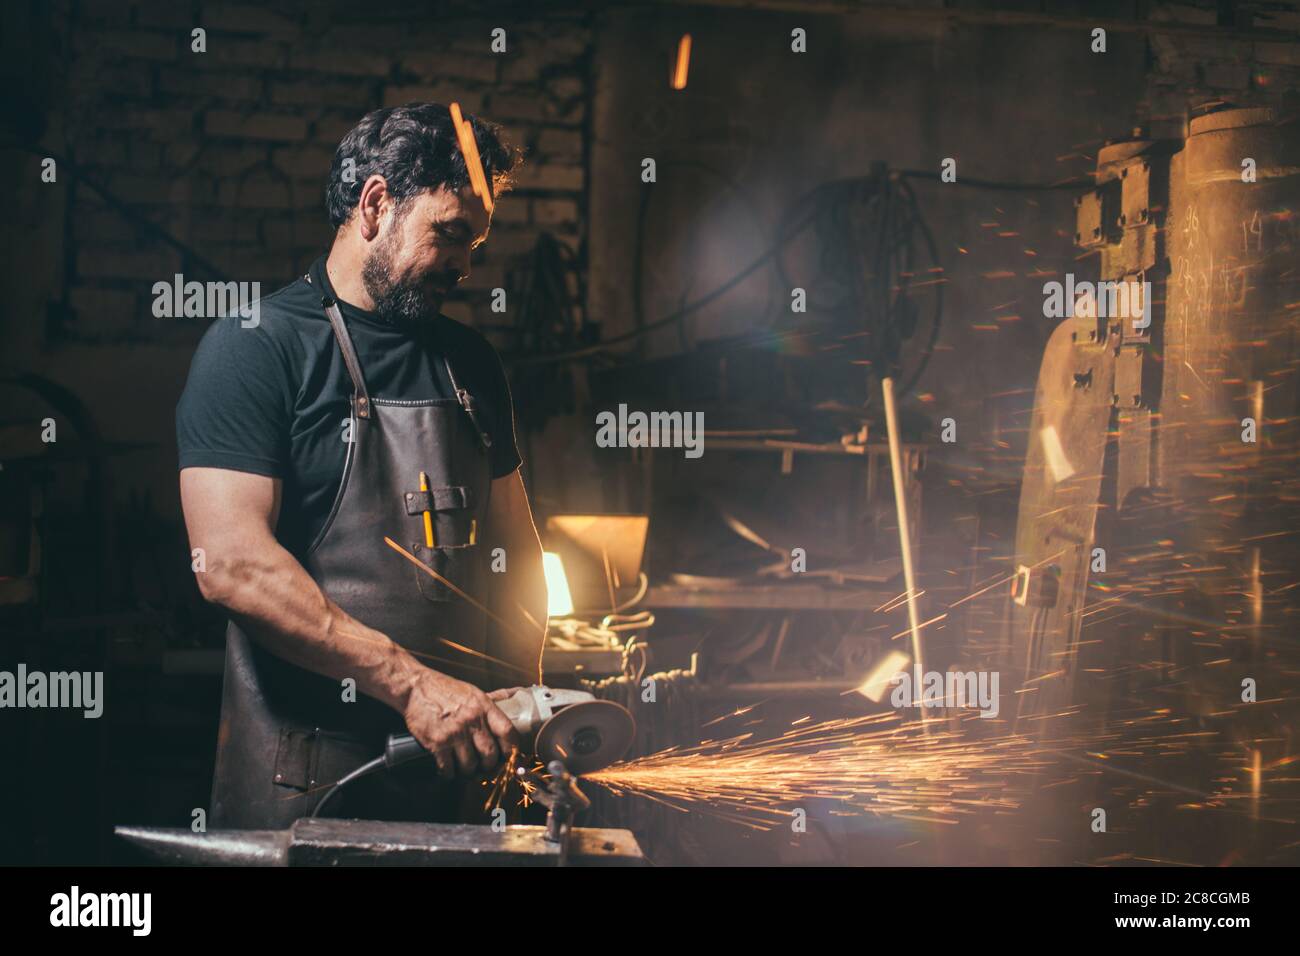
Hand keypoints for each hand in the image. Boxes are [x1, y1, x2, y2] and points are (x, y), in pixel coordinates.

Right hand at [401, 669, 518, 778]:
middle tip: (484, 768)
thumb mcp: (472, 692)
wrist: (415, 687)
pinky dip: (449, 774)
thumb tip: (509, 706)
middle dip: (488, 766)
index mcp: (484, 706)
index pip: (507, 731)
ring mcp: (454, 732)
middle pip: (489, 754)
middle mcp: (472, 720)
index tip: (510, 757)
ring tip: (464, 769)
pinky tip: (447, 770)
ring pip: (469, 765)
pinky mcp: (437, 742)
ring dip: (468, 772)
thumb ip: (489, 706)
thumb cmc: (443, 689)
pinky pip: (448, 768)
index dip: (511, 749)